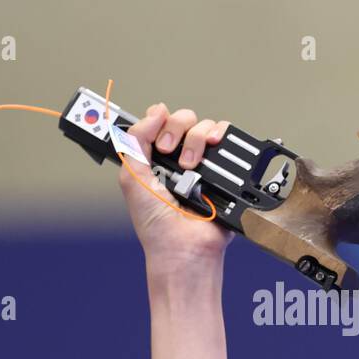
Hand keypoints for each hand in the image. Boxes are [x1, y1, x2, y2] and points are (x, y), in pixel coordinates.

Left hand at [117, 104, 233, 270]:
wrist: (184, 246)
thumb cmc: (156, 225)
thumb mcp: (132, 180)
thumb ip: (134, 144)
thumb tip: (153, 112)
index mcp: (153, 160)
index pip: (157, 124)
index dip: (156, 121)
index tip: (156, 137)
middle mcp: (177, 159)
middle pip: (181, 119)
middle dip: (175, 129)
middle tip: (169, 150)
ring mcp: (202, 162)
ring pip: (203, 125)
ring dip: (195, 138)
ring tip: (190, 165)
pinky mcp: (225, 167)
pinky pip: (226, 135)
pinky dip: (220, 134)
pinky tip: (211, 147)